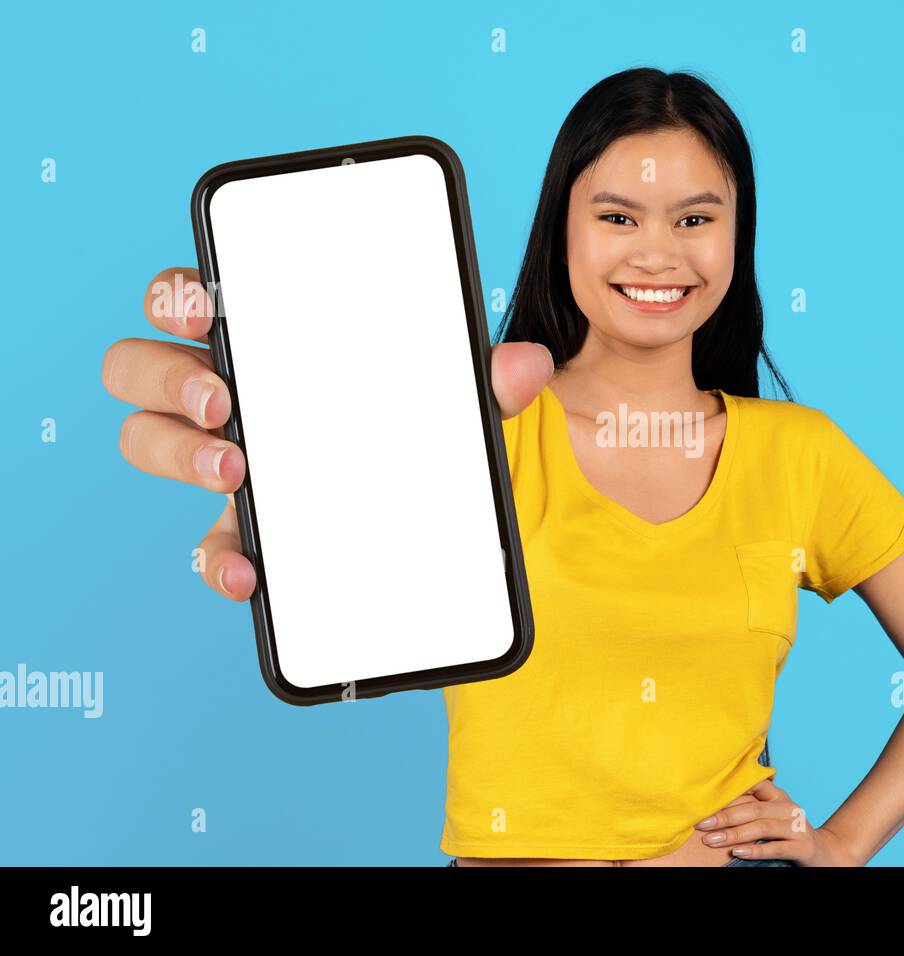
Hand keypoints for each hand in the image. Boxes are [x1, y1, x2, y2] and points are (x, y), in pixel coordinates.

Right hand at [102, 266, 553, 602]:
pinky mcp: (244, 529)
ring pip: (147, 441)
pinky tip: (251, 574)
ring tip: (236, 468)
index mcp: (264, 343)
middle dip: (166, 375)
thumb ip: (481, 377)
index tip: (203, 308)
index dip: (174, 296)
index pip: (187, 299)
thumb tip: (528, 363)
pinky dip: (218, 560)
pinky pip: (206, 543)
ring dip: (176, 452)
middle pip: (139, 366)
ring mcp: (225, 461)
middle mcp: (226, 394)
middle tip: (225, 398)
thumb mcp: (445, 396)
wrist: (421, 507)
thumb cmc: (410, 421)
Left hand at [694, 778, 861, 865]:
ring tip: (712, 840)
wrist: (825, 853)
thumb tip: (713, 808)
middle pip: (753, 809)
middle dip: (724, 816)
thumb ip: (750, 809)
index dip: (728, 793)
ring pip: (762, 827)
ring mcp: (797, 826)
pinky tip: (738, 853)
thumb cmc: (788, 834)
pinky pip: (776, 847)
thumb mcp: (771, 817)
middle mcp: (789, 807)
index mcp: (779, 797)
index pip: (752, 787)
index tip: (703, 800)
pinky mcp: (803, 846)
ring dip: (735, 834)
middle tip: (701, 824)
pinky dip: (756, 849)